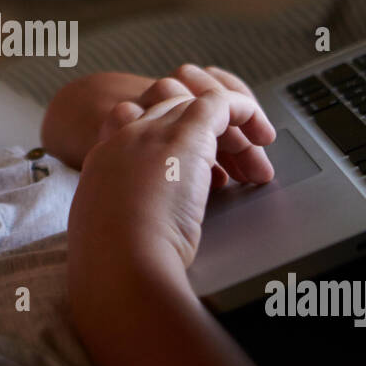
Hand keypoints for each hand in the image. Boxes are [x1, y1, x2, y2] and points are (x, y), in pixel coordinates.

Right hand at [70, 78, 276, 279]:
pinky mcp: (186, 134)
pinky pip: (221, 102)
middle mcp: (125, 138)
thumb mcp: (111, 235)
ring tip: (251, 165)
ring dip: (229, 129)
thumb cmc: (117, 264)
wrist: (119, 262)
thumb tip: (149, 230)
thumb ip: (127, 219)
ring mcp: (153, 132)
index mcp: (103, 163)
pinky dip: (247, 113)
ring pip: (197, 106)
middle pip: (172, 111)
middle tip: (232, 174)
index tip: (190, 175)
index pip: (134, 124)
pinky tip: (262, 135)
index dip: (166, 141)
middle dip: (205, 136)